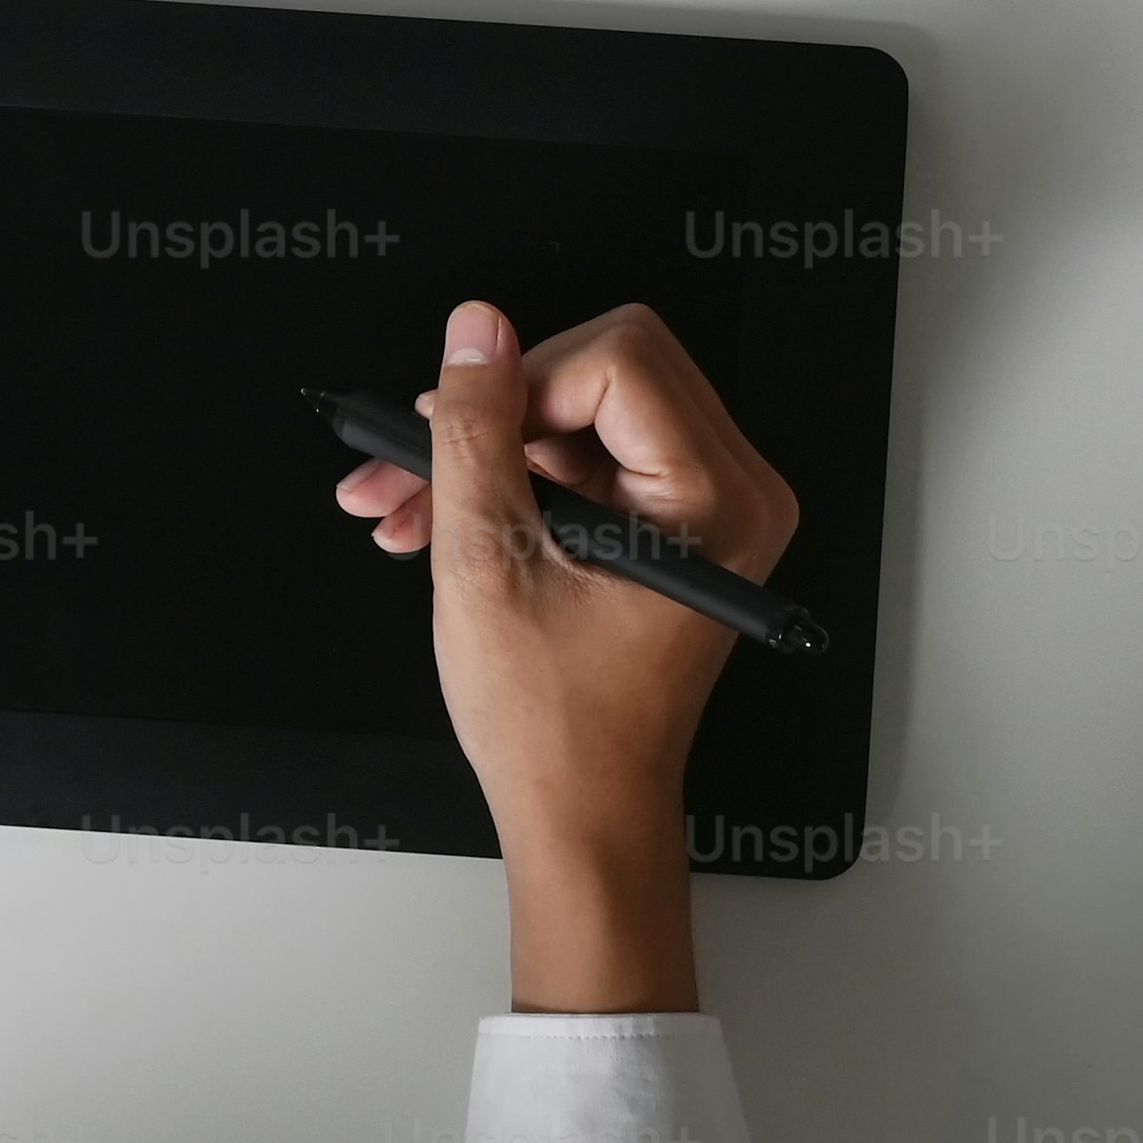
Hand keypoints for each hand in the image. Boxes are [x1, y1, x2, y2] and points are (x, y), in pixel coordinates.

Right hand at [333, 297, 797, 1012]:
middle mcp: (734, 493)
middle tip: (413, 463)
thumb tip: (475, 331)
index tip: (450, 430)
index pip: (617, 358)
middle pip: (607, 367)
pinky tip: (444, 521)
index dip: (518, 385)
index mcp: (715, 501)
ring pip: (586, 412)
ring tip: (408, 508)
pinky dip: (515, 482)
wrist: (583, 810)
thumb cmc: (557, 726)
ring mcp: (708, 508)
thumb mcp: (487, 564)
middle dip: (497, 412)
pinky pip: (590, 456)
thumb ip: (477, 432)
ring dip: (490, 452)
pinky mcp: (675, 524)